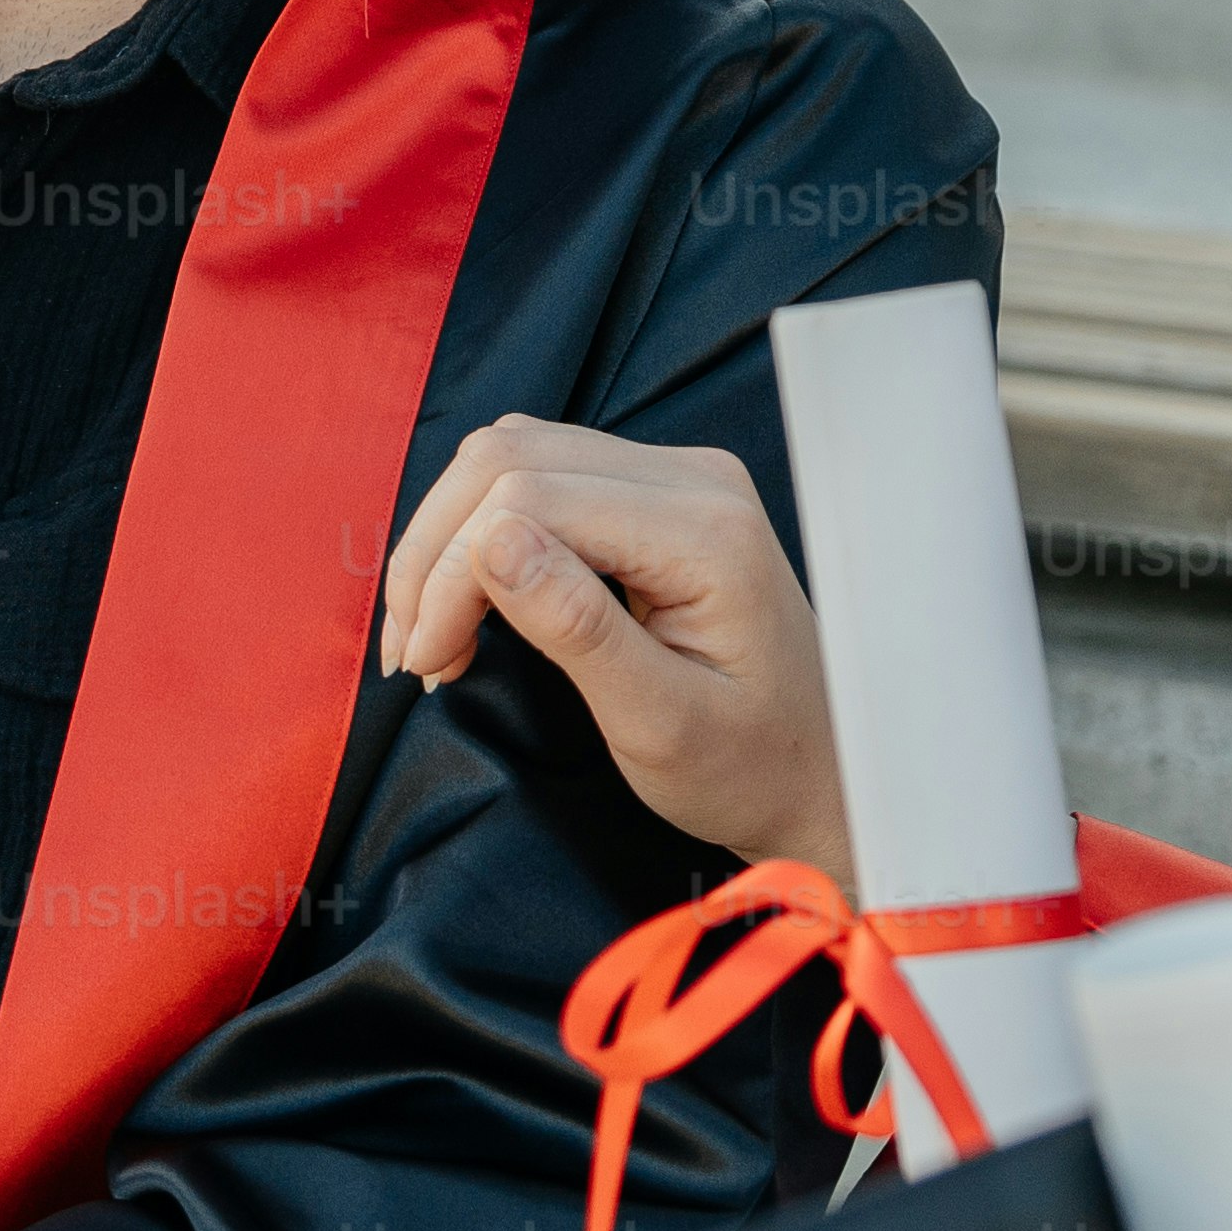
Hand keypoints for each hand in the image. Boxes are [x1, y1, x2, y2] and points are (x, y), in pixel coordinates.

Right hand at [378, 416, 846, 872]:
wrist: (816, 773)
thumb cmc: (748, 768)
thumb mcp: (661, 726)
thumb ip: (578, 629)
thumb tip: (489, 541)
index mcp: (706, 530)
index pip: (529, 498)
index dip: (451, 574)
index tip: (426, 666)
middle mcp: (692, 478)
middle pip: (509, 459)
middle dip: (435, 555)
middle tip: (415, 657)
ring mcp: (674, 476)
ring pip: (511, 458)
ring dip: (449, 543)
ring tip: (434, 640)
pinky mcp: (650, 493)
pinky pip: (536, 477)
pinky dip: (481, 536)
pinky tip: (468, 608)